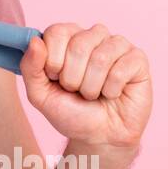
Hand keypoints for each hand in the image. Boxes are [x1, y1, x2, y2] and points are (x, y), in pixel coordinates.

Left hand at [19, 23, 151, 150]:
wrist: (99, 136)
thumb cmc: (71, 112)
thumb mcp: (40, 95)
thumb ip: (30, 68)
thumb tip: (35, 41)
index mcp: (68, 38)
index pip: (56, 32)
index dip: (53, 60)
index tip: (55, 79)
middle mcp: (92, 36)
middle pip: (79, 45)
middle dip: (73, 78)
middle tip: (77, 91)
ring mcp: (116, 45)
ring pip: (101, 57)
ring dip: (92, 86)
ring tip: (94, 94)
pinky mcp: (137, 59)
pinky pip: (121, 69)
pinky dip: (111, 90)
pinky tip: (113, 94)